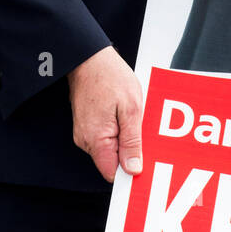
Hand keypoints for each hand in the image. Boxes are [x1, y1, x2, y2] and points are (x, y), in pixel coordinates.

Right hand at [68, 45, 142, 182]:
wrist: (89, 58)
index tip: (145, 162)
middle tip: (142, 130)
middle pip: (111, 161)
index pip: (112, 172)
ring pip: (109, 148)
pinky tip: (124, 114)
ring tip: (132, 117)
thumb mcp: (131, 109)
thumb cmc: (110, 78)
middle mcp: (86, 141)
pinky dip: (117, 130)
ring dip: (124, 139)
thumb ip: (131, 142)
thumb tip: (133, 169)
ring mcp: (84, 133)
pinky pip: (105, 137)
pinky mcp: (87, 125)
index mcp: (96, 139)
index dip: (130, 170)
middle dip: (129, 151)